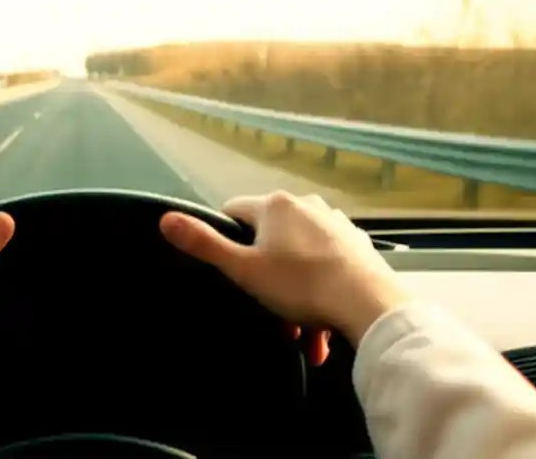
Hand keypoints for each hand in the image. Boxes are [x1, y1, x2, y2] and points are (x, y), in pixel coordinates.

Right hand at [160, 191, 410, 351]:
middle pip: (269, 239)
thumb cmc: (301, 286)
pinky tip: (324, 321)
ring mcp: (335, 223)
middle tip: (267, 309)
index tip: (233, 271)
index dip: (227, 241)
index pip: (233, 213)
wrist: (370, 306)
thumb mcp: (243, 270)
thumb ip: (203, 244)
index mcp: (274, 205)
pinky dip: (320, 290)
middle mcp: (306, 205)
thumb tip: (165, 218)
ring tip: (300, 330)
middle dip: (265, 276)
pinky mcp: (357, 245)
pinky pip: (327, 265)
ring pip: (299, 257)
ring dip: (294, 291)